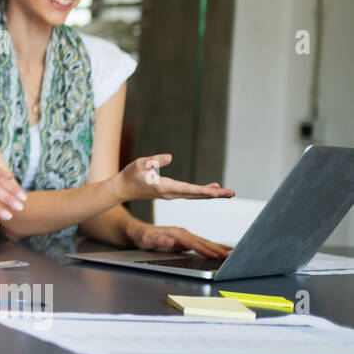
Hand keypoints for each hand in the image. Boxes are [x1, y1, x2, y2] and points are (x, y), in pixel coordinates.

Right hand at [118, 154, 235, 201]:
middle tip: (232, 193)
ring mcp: (171, 194)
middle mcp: (171, 193)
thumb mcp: (139, 164)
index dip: (204, 190)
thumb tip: (169, 157)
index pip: (188, 190)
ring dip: (212, 194)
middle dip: (215, 194)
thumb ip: (154, 160)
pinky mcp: (171, 192)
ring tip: (227, 193)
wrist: (122, 189)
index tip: (218, 192)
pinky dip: (203, 191)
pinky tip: (212, 188)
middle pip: (197, 195)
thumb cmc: (130, 175)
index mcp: (164, 187)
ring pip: (196, 195)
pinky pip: (191, 193)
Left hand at [130, 222, 232, 259]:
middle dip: (217, 249)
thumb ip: (160, 239)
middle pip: (202, 242)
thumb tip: (171, 241)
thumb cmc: (142, 236)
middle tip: (230, 255)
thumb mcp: (148, 239)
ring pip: (204, 242)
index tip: (215, 255)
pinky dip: (212, 247)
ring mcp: (185, 236)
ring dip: (218, 247)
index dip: (204, 249)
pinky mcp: (185, 240)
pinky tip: (220, 250)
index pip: (193, 243)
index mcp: (176, 233)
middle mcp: (182, 233)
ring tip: (232, 252)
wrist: (139, 232)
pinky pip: (201, 244)